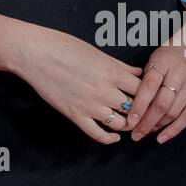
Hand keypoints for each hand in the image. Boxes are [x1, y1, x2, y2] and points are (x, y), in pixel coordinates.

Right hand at [14, 28, 143, 143]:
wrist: (35, 53)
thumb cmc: (63, 46)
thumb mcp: (96, 52)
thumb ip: (119, 65)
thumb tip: (138, 72)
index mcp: (112, 72)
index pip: (143, 89)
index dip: (149, 94)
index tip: (150, 97)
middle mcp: (105, 91)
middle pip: (135, 108)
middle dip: (141, 112)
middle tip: (144, 114)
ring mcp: (90, 105)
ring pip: (120, 123)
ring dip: (127, 125)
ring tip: (129, 123)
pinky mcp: (75, 114)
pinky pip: (97, 134)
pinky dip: (109, 139)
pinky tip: (113, 136)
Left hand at [127, 12, 185, 143]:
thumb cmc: (176, 48)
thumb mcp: (158, 54)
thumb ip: (148, 74)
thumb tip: (132, 98)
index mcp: (164, 61)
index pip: (149, 87)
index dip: (138, 106)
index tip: (129, 121)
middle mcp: (180, 73)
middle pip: (161, 104)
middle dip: (146, 122)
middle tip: (134, 134)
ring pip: (174, 112)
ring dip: (158, 126)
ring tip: (145, 133)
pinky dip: (174, 129)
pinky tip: (162, 137)